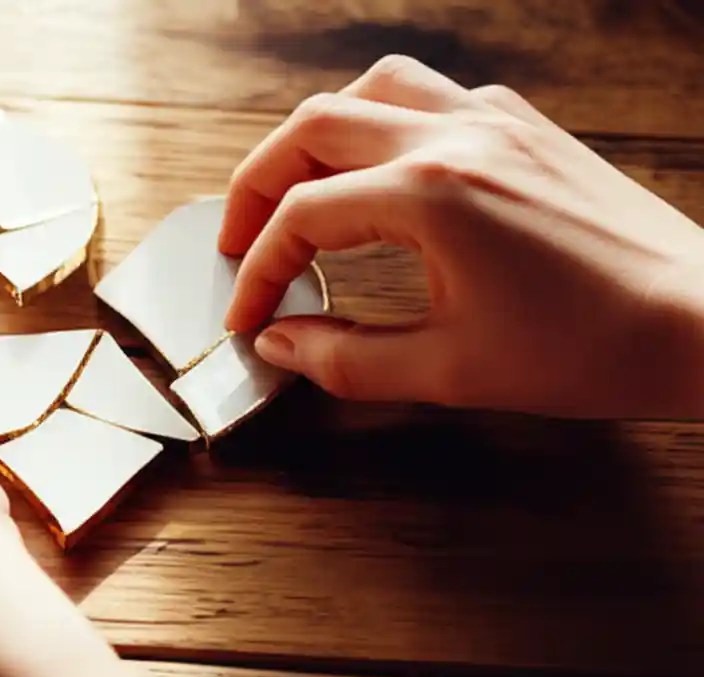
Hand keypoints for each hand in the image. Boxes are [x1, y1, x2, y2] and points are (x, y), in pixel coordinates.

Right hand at [221, 55, 703, 418]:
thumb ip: (347, 357)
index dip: (258, 269)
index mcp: (431, 193)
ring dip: (313, 135)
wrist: (703, 318)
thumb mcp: (451, 370)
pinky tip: (377, 171)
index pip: (303, 216)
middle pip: (312, 128)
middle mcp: (456, 135)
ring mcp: (494, 119)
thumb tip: (281, 343)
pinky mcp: (522, 125)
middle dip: (257, 184)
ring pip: (368, 88)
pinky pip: (426, 93)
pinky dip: (377, 122)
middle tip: (238, 238)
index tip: (247, 312)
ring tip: (294, 189)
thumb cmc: (592, 346)